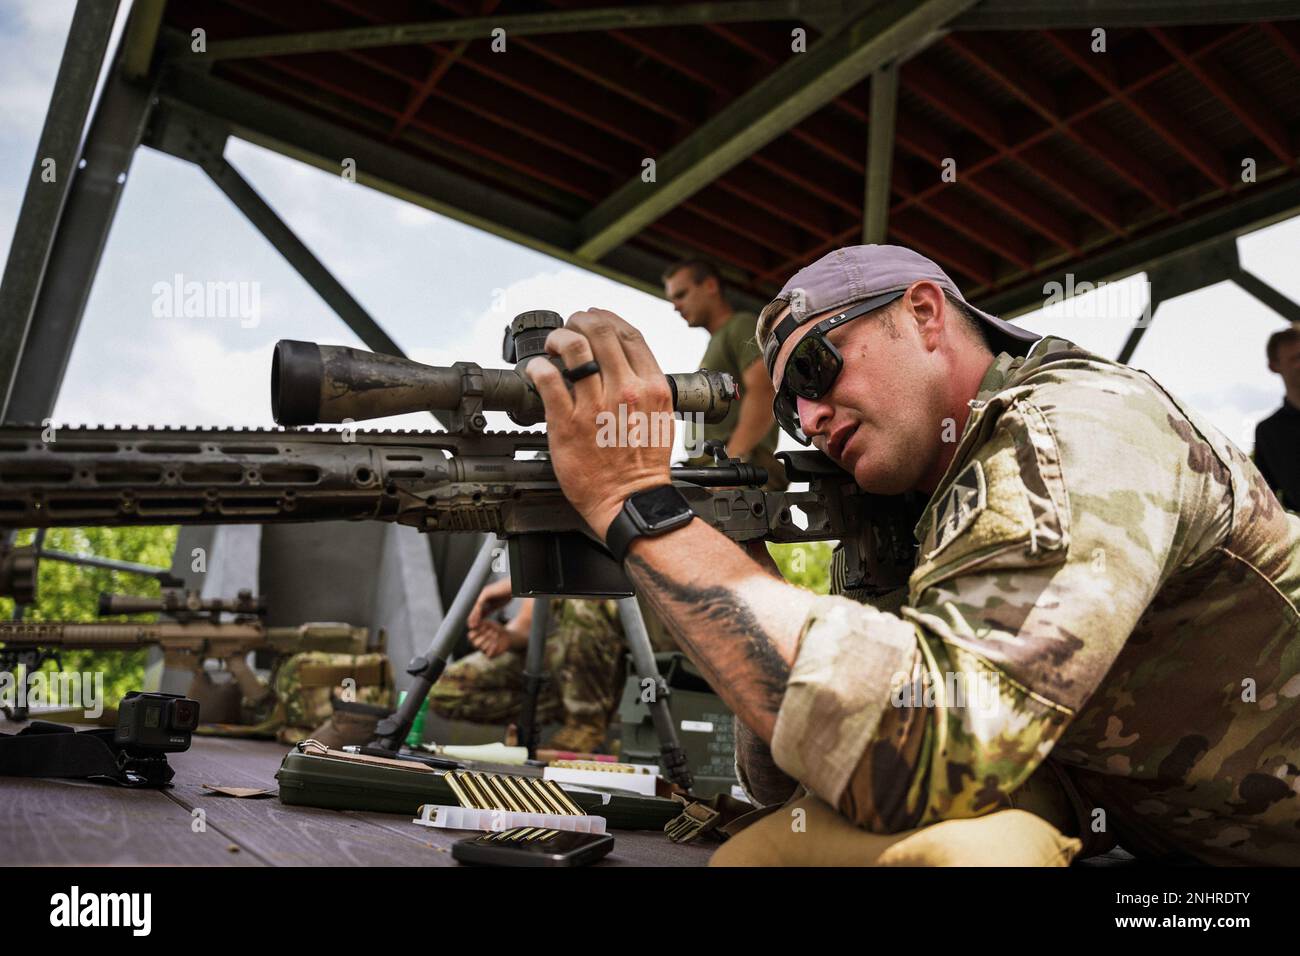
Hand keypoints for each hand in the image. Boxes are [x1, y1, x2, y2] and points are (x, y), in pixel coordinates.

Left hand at [466, 576, 513, 629]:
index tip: (474, 626)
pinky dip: (478, 612)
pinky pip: (479, 604)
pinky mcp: (485, 593)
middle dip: (472, 617)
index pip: (476, 608)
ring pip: (475, 606)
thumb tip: (481, 617)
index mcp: (483, 597)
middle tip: (471, 626)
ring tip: (474, 624)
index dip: (474, 617)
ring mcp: (482, 593)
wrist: (513, 587)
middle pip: (473, 607)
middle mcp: (481, 594)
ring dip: (473, 616)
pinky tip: (478, 619)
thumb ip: (488, 610)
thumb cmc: (506, 594)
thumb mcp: (495, 605)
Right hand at [468, 619, 526, 657]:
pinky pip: (489, 655)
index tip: (485, 626)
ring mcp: (483, 650)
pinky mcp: (490, 655)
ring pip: (482, 649)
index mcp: (475, 637)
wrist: (506, 636)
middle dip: (485, 636)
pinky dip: (493, 648)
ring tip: (496, 635)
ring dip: (490, 640)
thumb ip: (480, 622)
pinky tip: (496, 643)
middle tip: (492, 631)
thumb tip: (473, 625)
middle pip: (476, 644)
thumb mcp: (488, 623)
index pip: (470, 636)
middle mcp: (478, 645)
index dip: (477, 631)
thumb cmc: (495, 628)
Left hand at [525, 309, 673, 538]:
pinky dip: (539, 366)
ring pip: (573, 347)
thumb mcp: (661, 417)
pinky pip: (548, 379)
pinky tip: (538, 369)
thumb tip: (626, 364)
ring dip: (558, 337)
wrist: (630, 500)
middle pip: (600, 331)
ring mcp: (596, 406)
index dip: (607, 317)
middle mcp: (626, 391)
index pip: (629, 334)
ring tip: (552, 345)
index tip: (595, 317)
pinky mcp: (568, 423)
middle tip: (570, 326)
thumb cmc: (643, 466)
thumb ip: (646, 388)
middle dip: (580, 320)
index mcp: (652, 387)